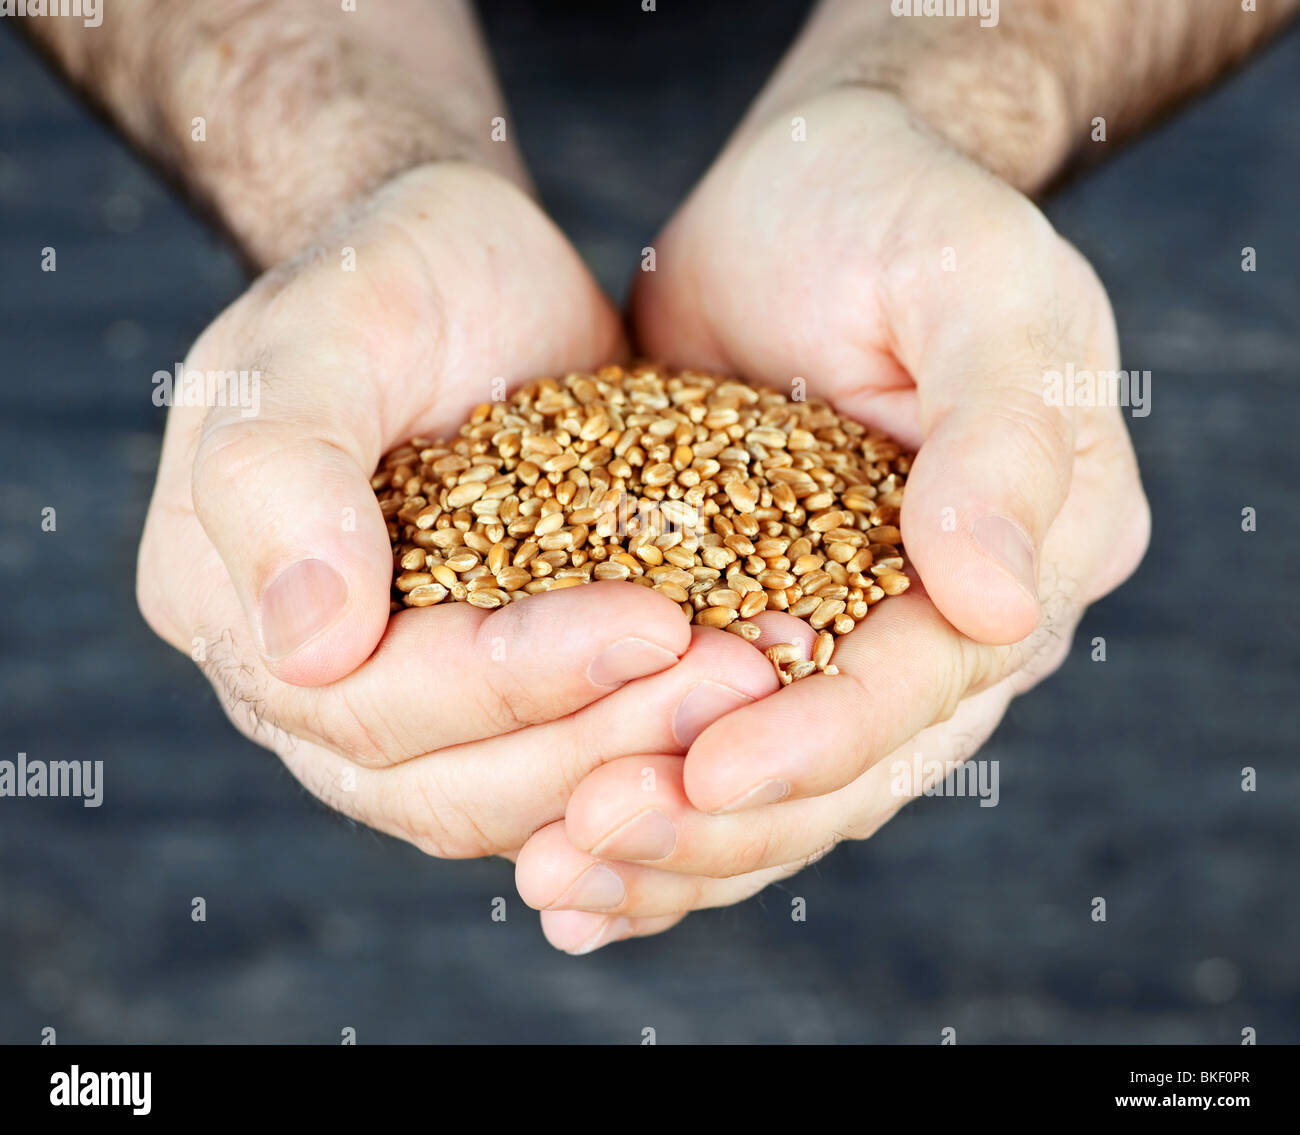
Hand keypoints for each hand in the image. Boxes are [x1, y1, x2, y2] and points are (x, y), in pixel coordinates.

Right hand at [135, 162, 779, 861]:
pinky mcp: (492, 700)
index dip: (509, 680)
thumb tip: (304, 649)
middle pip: (443, 784)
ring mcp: (400, 705)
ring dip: (639, 758)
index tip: (654, 620)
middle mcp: (305, 685)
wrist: (469, 275)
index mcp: (230, 605)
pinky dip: (649, 747)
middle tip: (740, 676)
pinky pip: (564, 765)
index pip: (366, 702)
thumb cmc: (391, 274)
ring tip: (757, 687)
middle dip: (598, 737)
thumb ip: (280, 471)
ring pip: (514, 798)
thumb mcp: (326, 328)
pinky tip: (742, 702)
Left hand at [517, 89, 1148, 951]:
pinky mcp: (759, 622)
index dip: (820, 740)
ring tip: (557, 879)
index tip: (703, 772)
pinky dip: (649, 799)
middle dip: (723, 819)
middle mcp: (953, 621)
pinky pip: (712, 739)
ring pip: (776, 782)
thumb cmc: (901, 211)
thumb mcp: (973, 286)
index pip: (929, 684)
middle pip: (846, 767)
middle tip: (589, 845)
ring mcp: (857, 632)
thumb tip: (1001, 601)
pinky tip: (562, 855)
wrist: (811, 191)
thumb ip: (999, 437)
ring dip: (672, 842)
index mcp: (1036, 553)